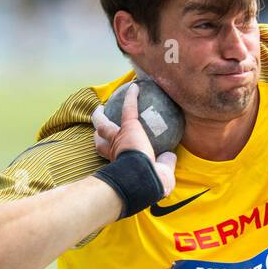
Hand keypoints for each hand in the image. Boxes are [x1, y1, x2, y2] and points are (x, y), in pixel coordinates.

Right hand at [91, 83, 177, 197]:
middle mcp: (114, 151)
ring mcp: (118, 138)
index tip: (111, 149)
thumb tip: (169, 156)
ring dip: (100, 116)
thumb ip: (164, 163)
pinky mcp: (129, 127)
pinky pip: (129, 108)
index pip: (111, 157)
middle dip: (98, 135)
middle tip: (98, 129)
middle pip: (99, 141)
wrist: (144, 179)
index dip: (109, 152)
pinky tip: (135, 87)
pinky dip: (132, 97)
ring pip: (103, 125)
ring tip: (100, 108)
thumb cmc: (151, 182)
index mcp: (121, 164)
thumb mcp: (159, 175)